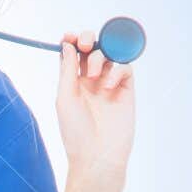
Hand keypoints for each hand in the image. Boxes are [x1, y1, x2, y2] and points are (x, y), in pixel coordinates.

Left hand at [55, 29, 135, 191]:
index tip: (69, 36)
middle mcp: (91, 81)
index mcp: (73, 82)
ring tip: (92, 74)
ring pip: (109, 55)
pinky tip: (109, 86)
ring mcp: (110, 85)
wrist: (98, 156)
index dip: (72, 41)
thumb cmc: (76, 131)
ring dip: (99, 56)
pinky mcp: (126, 91)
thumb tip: (67, 45)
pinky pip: (125, 68)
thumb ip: (67, 70)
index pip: (73, 53)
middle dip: (88, 40)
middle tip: (84, 45)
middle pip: (92, 49)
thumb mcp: (65, 97)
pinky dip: (117, 70)